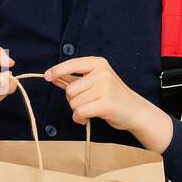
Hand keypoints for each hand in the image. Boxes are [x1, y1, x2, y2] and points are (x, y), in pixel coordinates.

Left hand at [42, 56, 173, 153]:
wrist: (134, 110)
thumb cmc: (112, 96)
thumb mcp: (95, 81)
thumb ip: (74, 78)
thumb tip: (52, 76)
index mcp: (98, 64)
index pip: (72, 64)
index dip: (57, 70)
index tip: (47, 76)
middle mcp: (102, 73)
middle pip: (70, 89)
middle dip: (73, 99)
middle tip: (87, 102)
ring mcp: (105, 88)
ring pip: (73, 102)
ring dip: (77, 110)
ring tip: (91, 109)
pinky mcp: (106, 104)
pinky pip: (79, 112)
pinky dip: (79, 118)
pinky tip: (88, 118)